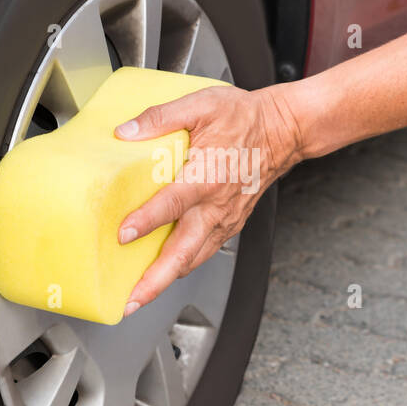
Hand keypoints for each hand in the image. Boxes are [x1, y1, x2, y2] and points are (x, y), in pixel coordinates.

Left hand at [115, 83, 303, 315]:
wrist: (283, 131)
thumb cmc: (245, 117)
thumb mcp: (201, 105)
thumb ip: (161, 118)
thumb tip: (126, 131)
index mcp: (206, 176)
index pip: (171, 204)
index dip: (147, 221)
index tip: (123, 234)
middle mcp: (216, 205)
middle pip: (183, 252)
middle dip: (156, 280)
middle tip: (131, 300)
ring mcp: (225, 219)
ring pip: (193, 259)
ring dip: (166, 280)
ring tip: (139, 297)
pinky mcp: (230, 224)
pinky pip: (204, 251)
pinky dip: (183, 265)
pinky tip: (166, 270)